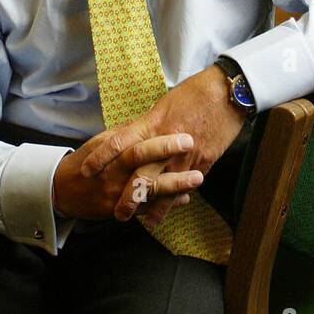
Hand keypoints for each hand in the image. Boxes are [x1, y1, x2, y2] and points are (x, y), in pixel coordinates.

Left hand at [77, 67, 246, 223]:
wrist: (227, 91)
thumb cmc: (194, 93)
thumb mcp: (164, 105)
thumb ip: (148, 125)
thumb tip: (132, 137)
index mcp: (152, 123)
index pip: (119, 143)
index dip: (101, 158)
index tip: (86, 171)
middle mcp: (165, 142)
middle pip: (141, 174)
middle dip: (127, 197)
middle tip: (116, 213)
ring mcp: (185, 154)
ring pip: (164, 186)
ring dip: (151, 207)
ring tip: (141, 222)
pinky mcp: (204, 161)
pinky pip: (186, 184)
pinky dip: (176, 200)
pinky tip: (170, 210)